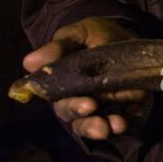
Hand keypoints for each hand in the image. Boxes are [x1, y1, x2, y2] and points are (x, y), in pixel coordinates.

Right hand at [22, 17, 147, 140]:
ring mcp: (110, 107)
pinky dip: (132, 123)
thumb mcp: (76, 35)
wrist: (125, 33)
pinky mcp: (131, 107)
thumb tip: (30, 62)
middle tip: (101, 125)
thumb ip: (57, 48)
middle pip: (82, 121)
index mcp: (67, 88)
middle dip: (91, 124)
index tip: (87, 106)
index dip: (74, 107)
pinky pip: (131, 121)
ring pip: (104, 125)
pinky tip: (133, 121)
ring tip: (118, 125)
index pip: (64, 104)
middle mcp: (87, 102)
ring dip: (110, 128)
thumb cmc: (93, 36)